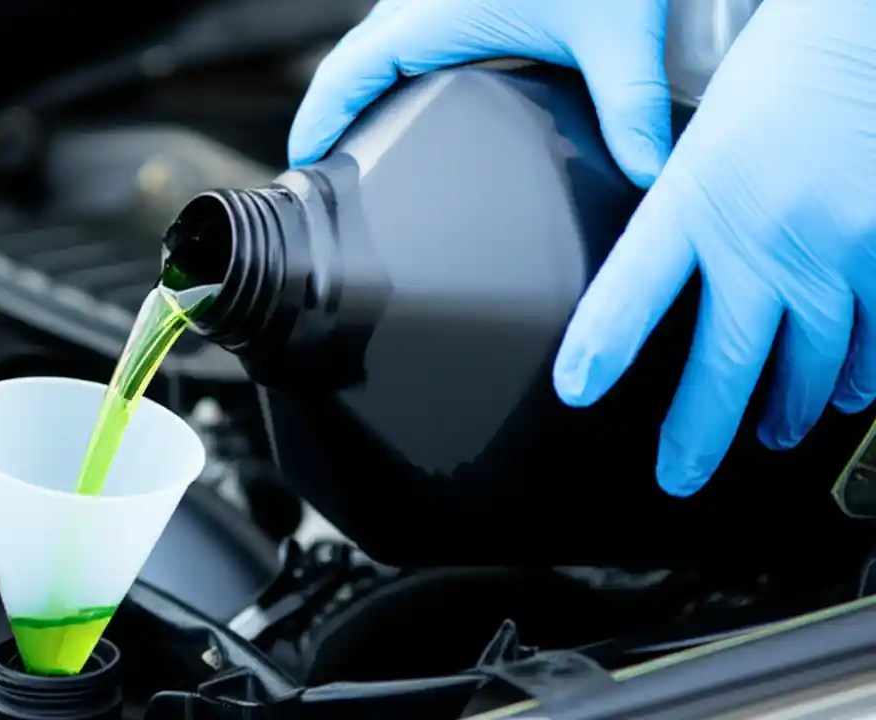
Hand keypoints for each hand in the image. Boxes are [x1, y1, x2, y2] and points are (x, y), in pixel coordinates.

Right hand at [287, 0, 672, 187]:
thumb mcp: (620, 31)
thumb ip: (632, 105)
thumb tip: (648, 173)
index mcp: (436, 14)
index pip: (349, 73)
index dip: (319, 120)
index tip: (305, 162)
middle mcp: (420, 1)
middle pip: (349, 64)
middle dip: (328, 116)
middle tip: (325, 173)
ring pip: (370, 48)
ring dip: (353, 92)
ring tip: (356, 146)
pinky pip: (395, 34)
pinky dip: (382, 72)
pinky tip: (404, 101)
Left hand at [552, 0, 875, 495]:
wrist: (872, 28)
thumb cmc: (789, 65)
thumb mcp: (708, 136)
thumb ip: (690, 209)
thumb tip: (675, 267)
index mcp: (697, 196)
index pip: (630, 289)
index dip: (600, 348)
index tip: (576, 392)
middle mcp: (762, 235)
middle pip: (721, 361)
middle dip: (696, 432)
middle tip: (678, 475)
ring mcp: (836, 251)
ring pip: (805, 366)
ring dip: (785, 411)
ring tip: (772, 434)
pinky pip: (875, 341)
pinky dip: (859, 376)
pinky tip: (844, 394)